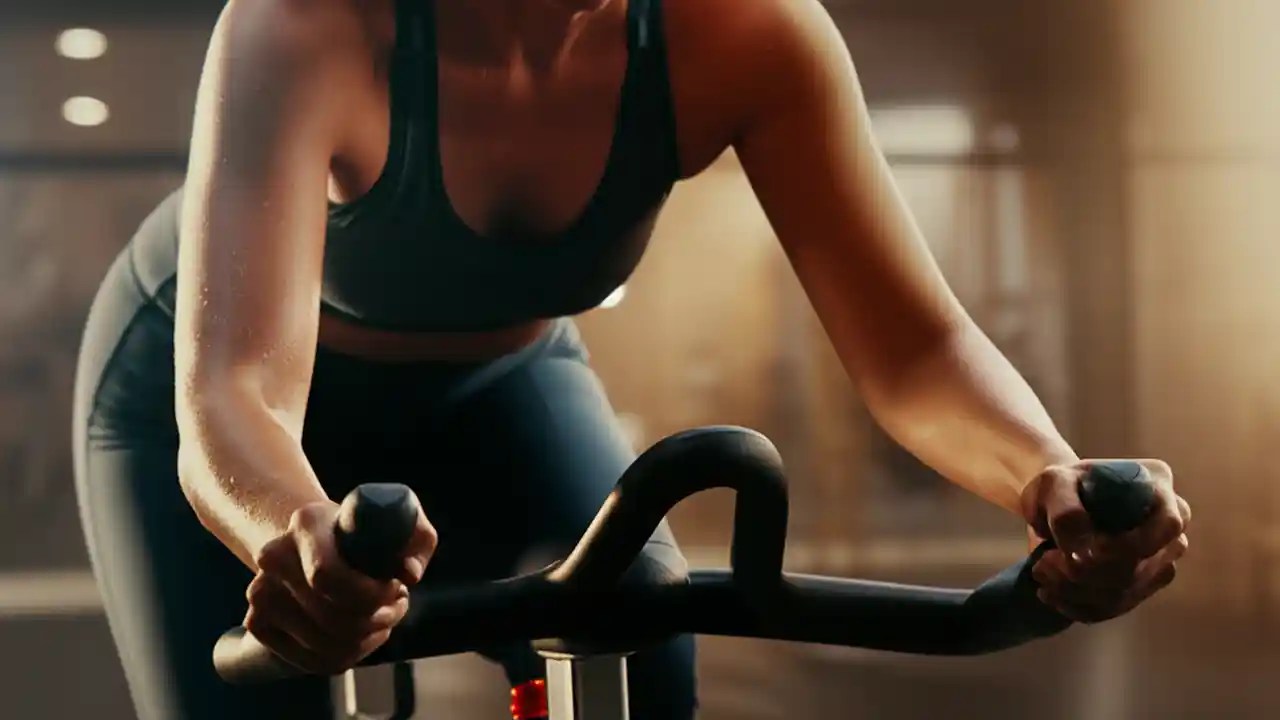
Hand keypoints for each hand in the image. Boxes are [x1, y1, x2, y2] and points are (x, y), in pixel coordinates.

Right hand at [245, 500, 437, 673]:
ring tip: (382, 618)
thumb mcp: (398, 522)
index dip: (369, 595)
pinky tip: (361, 634)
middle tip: (396, 606)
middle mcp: (274, 555)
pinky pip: (314, 662)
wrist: (316, 541)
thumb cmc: (365, 534)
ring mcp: (260, 593)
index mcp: (307, 522)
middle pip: (332, 619)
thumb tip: (409, 573)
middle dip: (377, 620)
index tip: (396, 589)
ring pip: (326, 647)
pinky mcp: (258, 624)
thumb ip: (415, 538)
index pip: (327, 576)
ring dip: (367, 640)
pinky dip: (348, 655)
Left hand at [1020, 459, 1189, 622]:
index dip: (1124, 547)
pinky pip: (1115, 607)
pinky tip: (1050, 595)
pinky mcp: (1139, 587)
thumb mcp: (1054, 483)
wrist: (1055, 505)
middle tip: (1042, 564)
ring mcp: (1159, 561)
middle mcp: (1169, 528)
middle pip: (1141, 566)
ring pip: (1126, 591)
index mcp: (1159, 488)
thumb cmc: (1059, 486)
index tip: (1076, 554)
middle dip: (1086, 574)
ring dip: (1076, 591)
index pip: (1165, 526)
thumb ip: (1067, 511)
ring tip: (1041, 574)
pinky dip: (1079, 606)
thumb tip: (1083, 553)